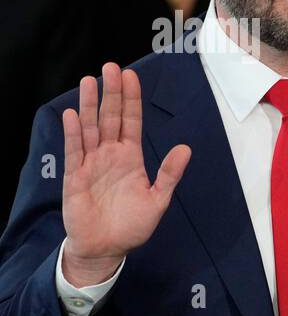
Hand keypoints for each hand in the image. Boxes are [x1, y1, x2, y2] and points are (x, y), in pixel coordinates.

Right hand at [61, 63, 190, 285]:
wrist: (107, 248)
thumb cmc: (132, 225)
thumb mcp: (158, 199)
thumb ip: (170, 174)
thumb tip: (185, 148)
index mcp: (130, 157)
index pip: (131, 121)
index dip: (131, 100)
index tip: (131, 76)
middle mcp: (110, 155)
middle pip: (110, 118)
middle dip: (111, 93)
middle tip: (111, 68)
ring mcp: (91, 164)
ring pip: (91, 128)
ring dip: (89, 105)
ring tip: (90, 81)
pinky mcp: (76, 177)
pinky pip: (75, 151)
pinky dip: (74, 133)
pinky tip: (73, 115)